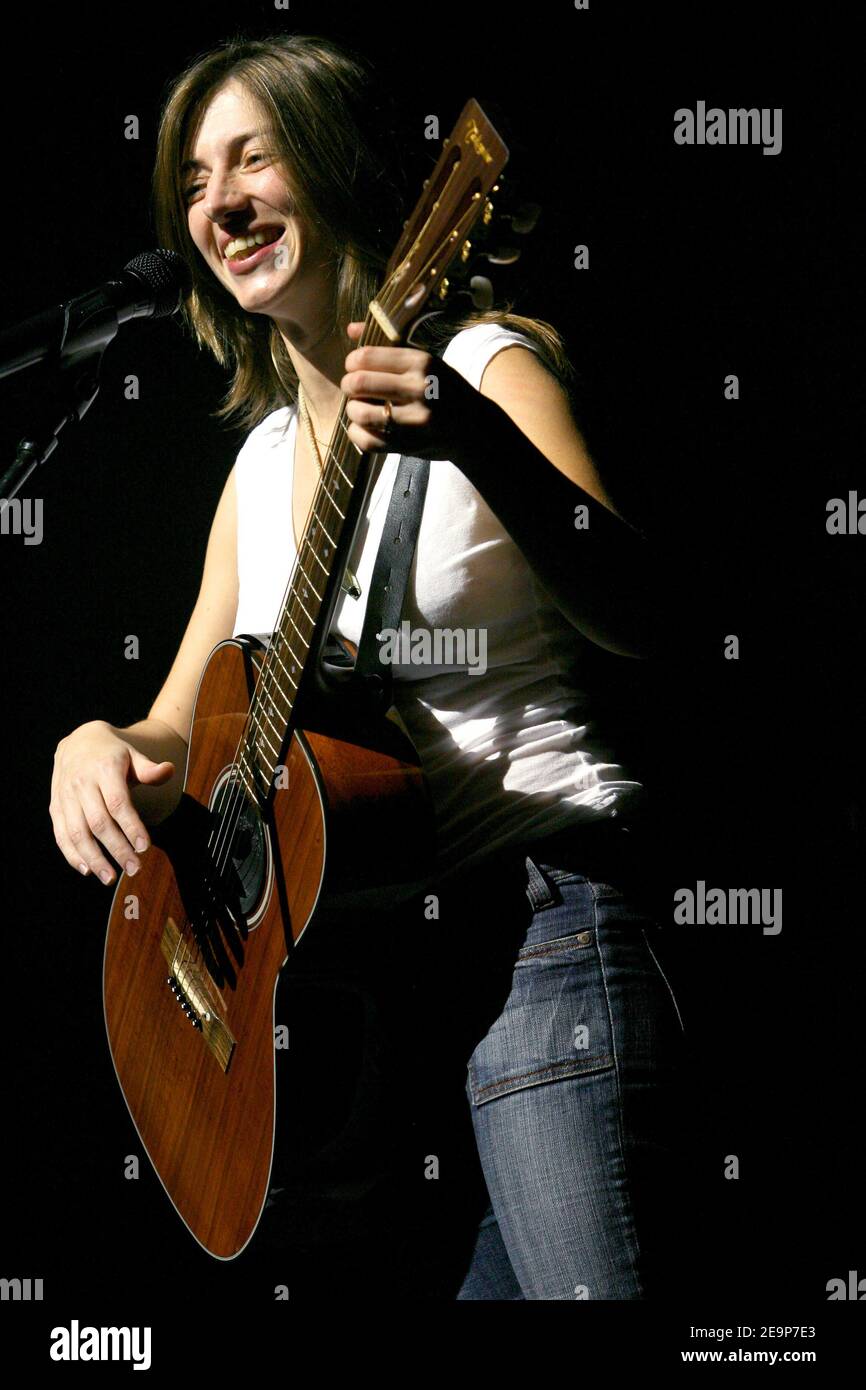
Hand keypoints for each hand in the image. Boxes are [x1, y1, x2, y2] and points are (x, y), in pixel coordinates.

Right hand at [50, 721, 173, 884]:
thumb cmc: (113, 754)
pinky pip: (61, 834)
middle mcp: (81, 783)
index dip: (131, 827)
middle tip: (134, 869)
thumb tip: (168, 770)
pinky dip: (72, 854)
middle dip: (116, 849)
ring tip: (109, 877)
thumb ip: (149, 769)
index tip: (145, 848)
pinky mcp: (55, 807)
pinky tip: (87, 870)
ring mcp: (65, 796)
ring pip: (77, 832)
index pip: (118, 803)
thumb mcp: (133, 755)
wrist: (78, 740)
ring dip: (93, 858)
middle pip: (99, 822)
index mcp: (104, 769)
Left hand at [341, 321, 484, 460]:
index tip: (355, 367)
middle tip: (354, 388)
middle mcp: (418, 389)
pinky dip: (358, 433)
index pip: (366, 357)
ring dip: (353, 410)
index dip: (352, 362)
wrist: (474, 429)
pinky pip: (366, 440)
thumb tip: (350, 330)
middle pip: (358, 383)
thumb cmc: (445, 390)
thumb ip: (388, 345)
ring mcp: (413, 420)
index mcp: (421, 362)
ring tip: (361, 407)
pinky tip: (366, 427)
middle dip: (349, 385)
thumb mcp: (426, 361)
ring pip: (358, 413)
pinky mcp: (408, 445)